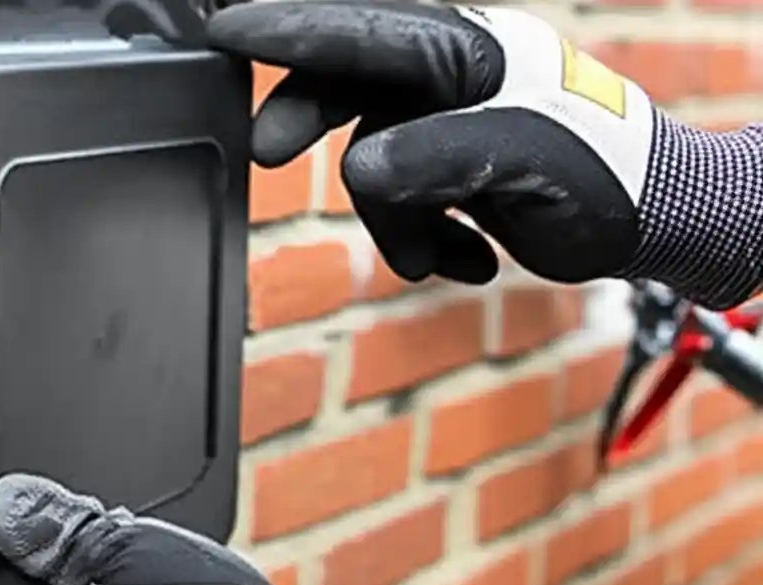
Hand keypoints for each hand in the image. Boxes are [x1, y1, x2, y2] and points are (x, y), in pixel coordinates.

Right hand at [207, 0, 762, 309]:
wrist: (657, 223)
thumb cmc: (610, 180)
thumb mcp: (523, 161)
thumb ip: (435, 156)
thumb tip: (357, 165)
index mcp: (469, 51)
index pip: (359, 35)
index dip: (285, 30)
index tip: (224, 28)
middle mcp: (453, 76)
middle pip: (348, 85)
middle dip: (309, 124)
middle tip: (266, 154)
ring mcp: (451, 121)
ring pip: (373, 164)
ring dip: (400, 223)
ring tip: (441, 259)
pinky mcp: (454, 165)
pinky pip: (403, 199)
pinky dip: (427, 237)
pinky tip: (470, 258)